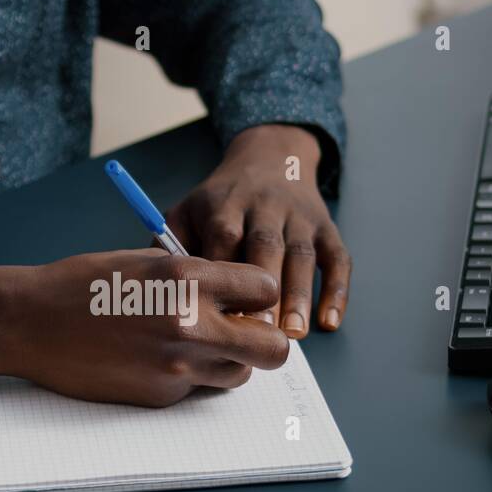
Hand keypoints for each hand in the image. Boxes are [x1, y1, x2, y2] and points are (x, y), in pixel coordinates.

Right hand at [0, 249, 289, 406]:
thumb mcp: (148, 260)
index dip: (259, 292)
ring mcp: (177, 366)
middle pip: (273, 347)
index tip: (247, 296)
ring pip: (241, 373)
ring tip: (196, 343)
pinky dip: (191, 375)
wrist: (32, 324)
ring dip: (230, 360)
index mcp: (187, 279)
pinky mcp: (161, 395)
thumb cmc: (83, 284)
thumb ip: (199, 276)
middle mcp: (190, 325)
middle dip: (266, 338)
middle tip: (245, 330)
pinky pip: (199, 388)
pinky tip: (158, 357)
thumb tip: (237, 294)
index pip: (265, 289)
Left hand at [166, 124, 350, 337]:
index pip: (223, 236)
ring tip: (293, 334)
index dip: (223, 274)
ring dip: (300, 295)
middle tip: (258, 331)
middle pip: (266, 245)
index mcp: (224, 204)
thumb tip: (154, 294)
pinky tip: (330, 323)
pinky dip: (336, 290)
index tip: (215, 314)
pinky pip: (337, 258)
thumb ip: (167, 247)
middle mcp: (264, 206)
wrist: (270, 157)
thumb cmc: (220, 201)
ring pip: (302, 254)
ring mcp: (298, 217)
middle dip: (264, 287)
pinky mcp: (326, 227)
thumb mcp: (186, 211)